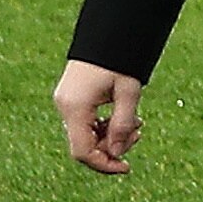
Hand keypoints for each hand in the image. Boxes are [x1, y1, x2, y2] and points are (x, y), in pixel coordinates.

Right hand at [55, 59, 144, 174]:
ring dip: (110, 135)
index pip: (83, 152)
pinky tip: (122, 117)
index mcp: (75, 107)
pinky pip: (85, 122)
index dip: (104, 165)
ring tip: (136, 123)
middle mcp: (64, 107)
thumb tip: (117, 154)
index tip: (126, 167)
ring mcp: (65, 102)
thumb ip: (122, 125)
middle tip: (138, 134)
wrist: (107, 33)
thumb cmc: (119, 60)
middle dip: (112, 147)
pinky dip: (103, 125)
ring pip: (85, 134)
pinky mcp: (70, 98)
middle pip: (84, 145)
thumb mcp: (128, 94)